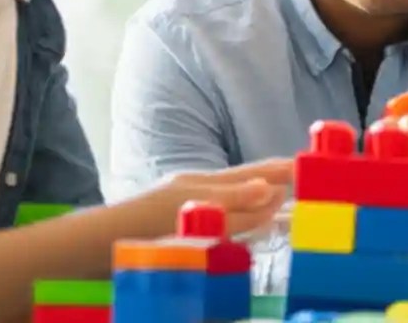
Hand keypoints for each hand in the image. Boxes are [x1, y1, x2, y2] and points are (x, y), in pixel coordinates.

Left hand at [144, 158, 293, 236]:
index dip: (282, 169)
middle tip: (303, 177)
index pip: (255, 173)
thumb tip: (273, 190)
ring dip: (258, 198)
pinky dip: (239, 217)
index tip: (308, 164)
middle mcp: (198, 190)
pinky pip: (219, 217)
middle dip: (274, 180)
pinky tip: (243, 225)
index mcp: (205, 182)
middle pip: (245, 183)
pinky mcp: (178, 225)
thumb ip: (233, 204)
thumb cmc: (144, 223)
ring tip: (282, 198)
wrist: (98, 243)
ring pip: (233, 200)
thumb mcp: (193, 209)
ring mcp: (187, 206)